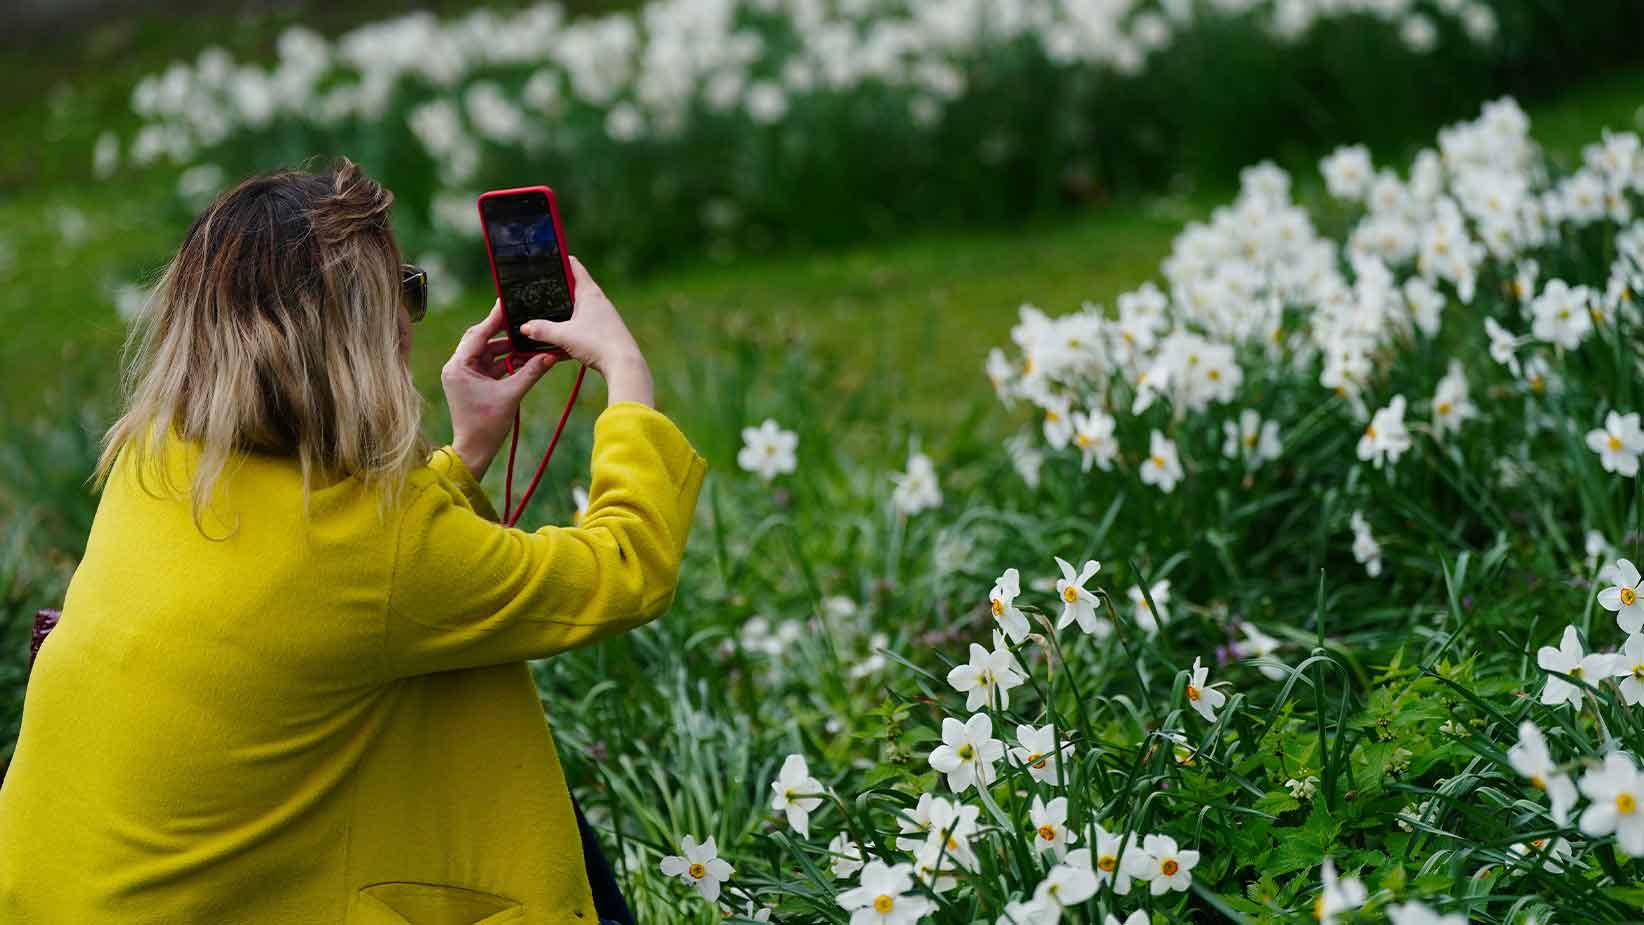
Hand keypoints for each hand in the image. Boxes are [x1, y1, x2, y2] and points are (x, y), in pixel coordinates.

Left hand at [442, 300, 558, 479]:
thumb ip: (531, 372)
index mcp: (458, 366)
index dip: (494, 318)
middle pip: (479, 338)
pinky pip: (489, 364)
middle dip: (501, 330)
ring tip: (527, 340)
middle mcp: (457, 367)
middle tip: (520, 317)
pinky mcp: (472, 382)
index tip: (507, 302)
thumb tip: (551, 354)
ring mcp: (464, 374)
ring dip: (506, 347)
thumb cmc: (486, 426)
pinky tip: (523, 357)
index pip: (478, 334)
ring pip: (486, 351)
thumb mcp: (511, 395)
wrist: (475, 450)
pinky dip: (504, 360)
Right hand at [519, 257, 654, 407]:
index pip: (574, 266)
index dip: (561, 259)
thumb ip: (543, 330)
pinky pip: (587, 320)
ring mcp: (604, 315)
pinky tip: (567, 331)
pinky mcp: (607, 329)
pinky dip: (575, 321)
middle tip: (542, 284)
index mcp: (589, 293)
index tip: (549, 255)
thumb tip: (524, 327)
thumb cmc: (597, 343)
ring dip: (568, 306)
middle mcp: (599, 300)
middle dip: (560, 285)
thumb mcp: (564, 336)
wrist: (624, 364)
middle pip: (577, 285)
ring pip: (582, 304)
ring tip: (551, 309)